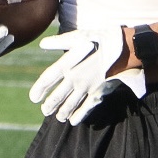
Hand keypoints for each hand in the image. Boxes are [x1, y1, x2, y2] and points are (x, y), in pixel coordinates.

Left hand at [29, 27, 144, 124]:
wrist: (123, 49)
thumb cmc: (100, 40)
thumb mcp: (78, 37)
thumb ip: (58, 42)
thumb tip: (42, 43)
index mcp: (67, 64)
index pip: (47, 79)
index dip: (39, 89)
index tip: (34, 98)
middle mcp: (74, 78)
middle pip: (57, 96)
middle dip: (49, 105)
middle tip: (45, 110)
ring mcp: (86, 87)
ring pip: (70, 105)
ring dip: (62, 112)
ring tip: (58, 116)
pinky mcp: (98, 93)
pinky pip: (85, 108)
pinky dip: (78, 116)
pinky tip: (73, 120)